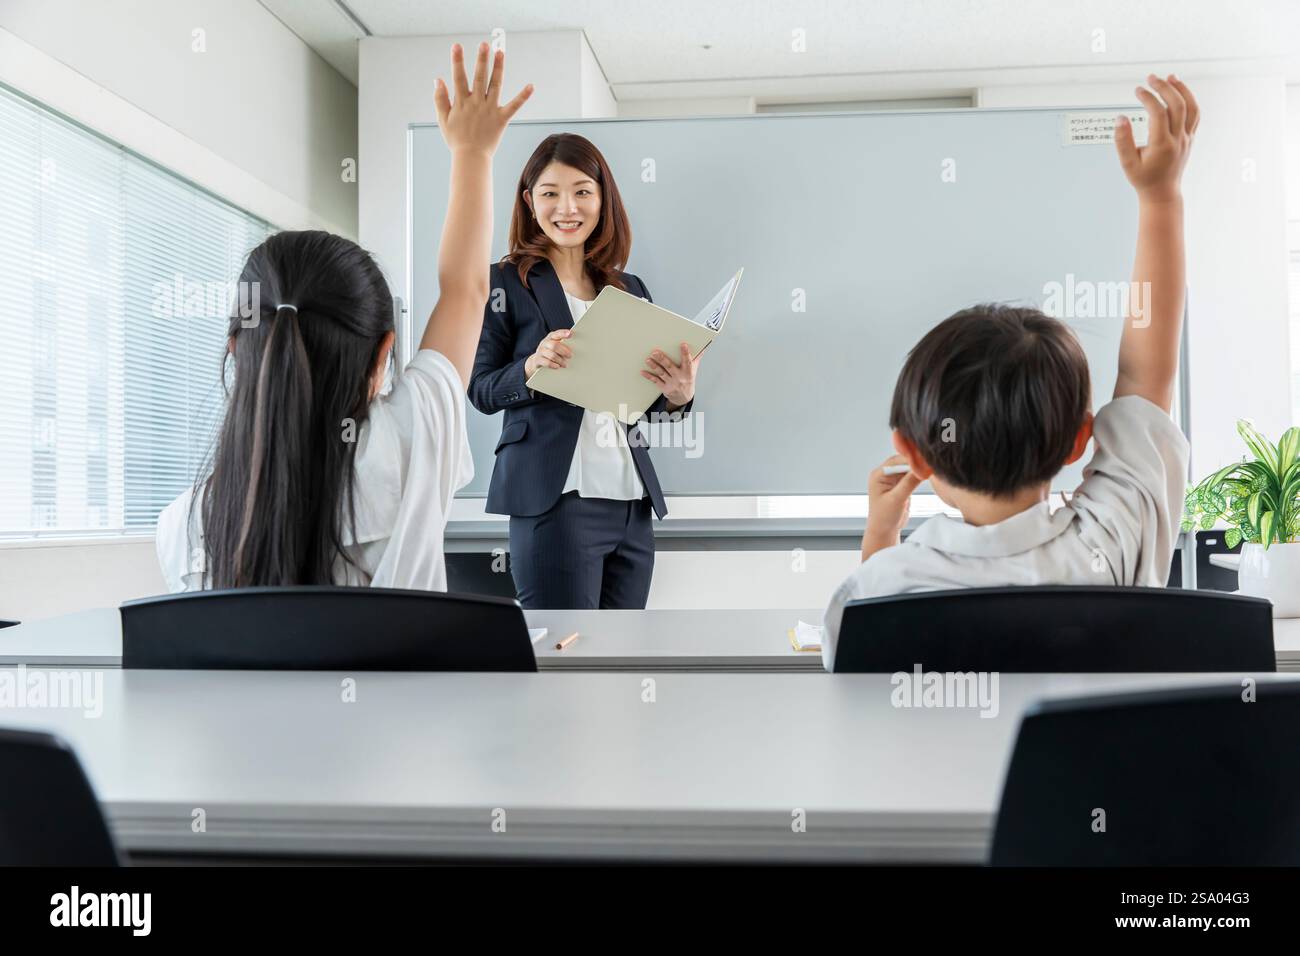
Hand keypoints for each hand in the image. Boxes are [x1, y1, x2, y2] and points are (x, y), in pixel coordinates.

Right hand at [434, 42, 532, 155]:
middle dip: (481, 59)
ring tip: (500, 52)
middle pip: (479, 77)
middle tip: (484, 44)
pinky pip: (514, 106)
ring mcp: (489, 110)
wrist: (471, 157)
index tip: (456, 45)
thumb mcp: (443, 119)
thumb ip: (440, 99)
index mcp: (461, 102)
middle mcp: (476, 103)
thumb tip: (438, 79)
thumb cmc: (456, 139)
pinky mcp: (502, 119)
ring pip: (495, 85)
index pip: (458, 77)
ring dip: (498, 68)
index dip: (457, 61)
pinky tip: (531, 86)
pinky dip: (523, 96)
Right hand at [525, 329, 572, 375]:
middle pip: (554, 345)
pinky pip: (547, 362)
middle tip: (570, 356)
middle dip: (564, 351)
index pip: (557, 334)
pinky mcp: (538, 360)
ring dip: (560, 360)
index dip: (563, 333)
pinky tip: (557, 366)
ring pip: (552, 355)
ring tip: (565, 364)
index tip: (570, 334)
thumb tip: (572, 349)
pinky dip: (553, 365)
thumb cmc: (550, 352)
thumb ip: (563, 344)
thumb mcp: (555, 345)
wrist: (537, 360)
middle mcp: (544, 343)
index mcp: (550, 337)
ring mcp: (540, 351)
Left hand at [640, 343, 698, 407]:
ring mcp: (671, 383)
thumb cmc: (688, 380)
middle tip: (655, 352)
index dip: (685, 353)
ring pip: (662, 373)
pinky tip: (643, 371)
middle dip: (662, 359)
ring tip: (648, 360)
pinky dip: (649, 376)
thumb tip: (703, 347)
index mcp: (688, 372)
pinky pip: (656, 381)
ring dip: (654, 366)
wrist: (684, 398)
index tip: (683, 344)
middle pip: (670, 367)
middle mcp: (679, 377)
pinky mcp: (665, 388)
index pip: (687, 361)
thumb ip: (697, 358)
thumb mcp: (694, 369)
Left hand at [864, 454, 922, 552]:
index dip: (911, 460)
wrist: (885, 530)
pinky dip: (919, 475)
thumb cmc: (883, 518)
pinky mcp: (901, 485)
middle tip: (930, 465)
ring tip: (931, 470)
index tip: (924, 462)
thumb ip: (908, 483)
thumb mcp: (896, 499)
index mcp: (878, 475)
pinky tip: (927, 476)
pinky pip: (912, 475)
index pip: (896, 461)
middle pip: (903, 462)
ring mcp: (893, 479)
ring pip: (909, 467)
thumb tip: (920, 469)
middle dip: (916, 463)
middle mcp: (885, 475)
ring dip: (919, 468)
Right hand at [1115, 74, 1196, 203]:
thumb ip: (1122, 140)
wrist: (1162, 192)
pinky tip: (1179, 91)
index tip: (1137, 90)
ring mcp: (1187, 138)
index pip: (1158, 114)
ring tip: (1170, 77)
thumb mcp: (1127, 163)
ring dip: (1181, 90)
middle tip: (1151, 78)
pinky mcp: (1190, 137)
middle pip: (1177, 105)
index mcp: (1162, 145)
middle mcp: (1178, 140)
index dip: (1148, 98)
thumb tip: (1120, 118)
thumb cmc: (1143, 179)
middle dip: (1164, 88)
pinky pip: (1195, 114)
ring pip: (1191, 107)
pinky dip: (1189, 99)